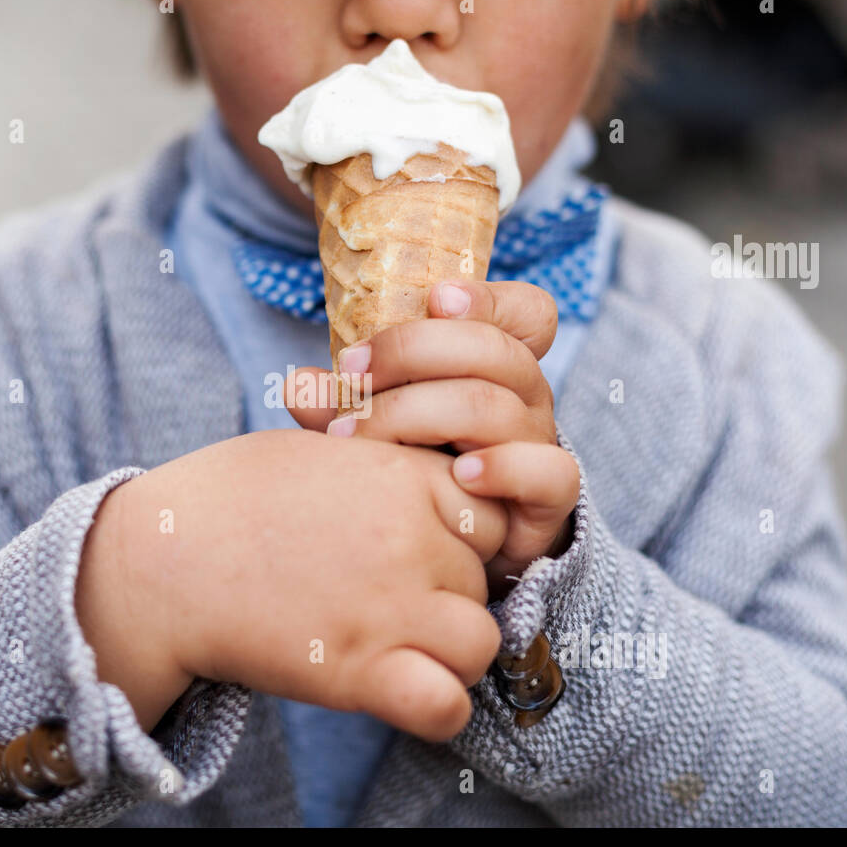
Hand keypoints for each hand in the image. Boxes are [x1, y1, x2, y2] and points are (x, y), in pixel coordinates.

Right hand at [76, 429, 508, 740]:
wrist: (164, 556)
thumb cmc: (232, 495)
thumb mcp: (319, 448)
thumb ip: (386, 461)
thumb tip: (429, 476)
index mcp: (404, 476)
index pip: (493, 514)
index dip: (463, 536)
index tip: (423, 548)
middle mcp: (411, 538)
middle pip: (485, 578)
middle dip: (449, 591)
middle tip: (388, 597)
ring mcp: (389, 605)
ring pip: (480, 641)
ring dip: (450, 650)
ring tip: (400, 645)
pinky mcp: (357, 670)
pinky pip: (446, 704)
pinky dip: (436, 708)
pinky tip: (403, 693)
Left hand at [286, 279, 579, 588]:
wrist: (459, 548)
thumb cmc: (414, 468)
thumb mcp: (375, 424)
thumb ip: (342, 404)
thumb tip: (296, 386)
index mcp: (493, 364)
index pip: (525, 312)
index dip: (487, 297)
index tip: (434, 299)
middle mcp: (524, 396)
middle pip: (495, 350)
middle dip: (412, 351)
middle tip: (351, 375)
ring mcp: (538, 444)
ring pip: (498, 407)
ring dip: (417, 415)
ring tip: (359, 437)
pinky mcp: (547, 499)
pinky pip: (549, 472)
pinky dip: (504, 467)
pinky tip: (460, 476)